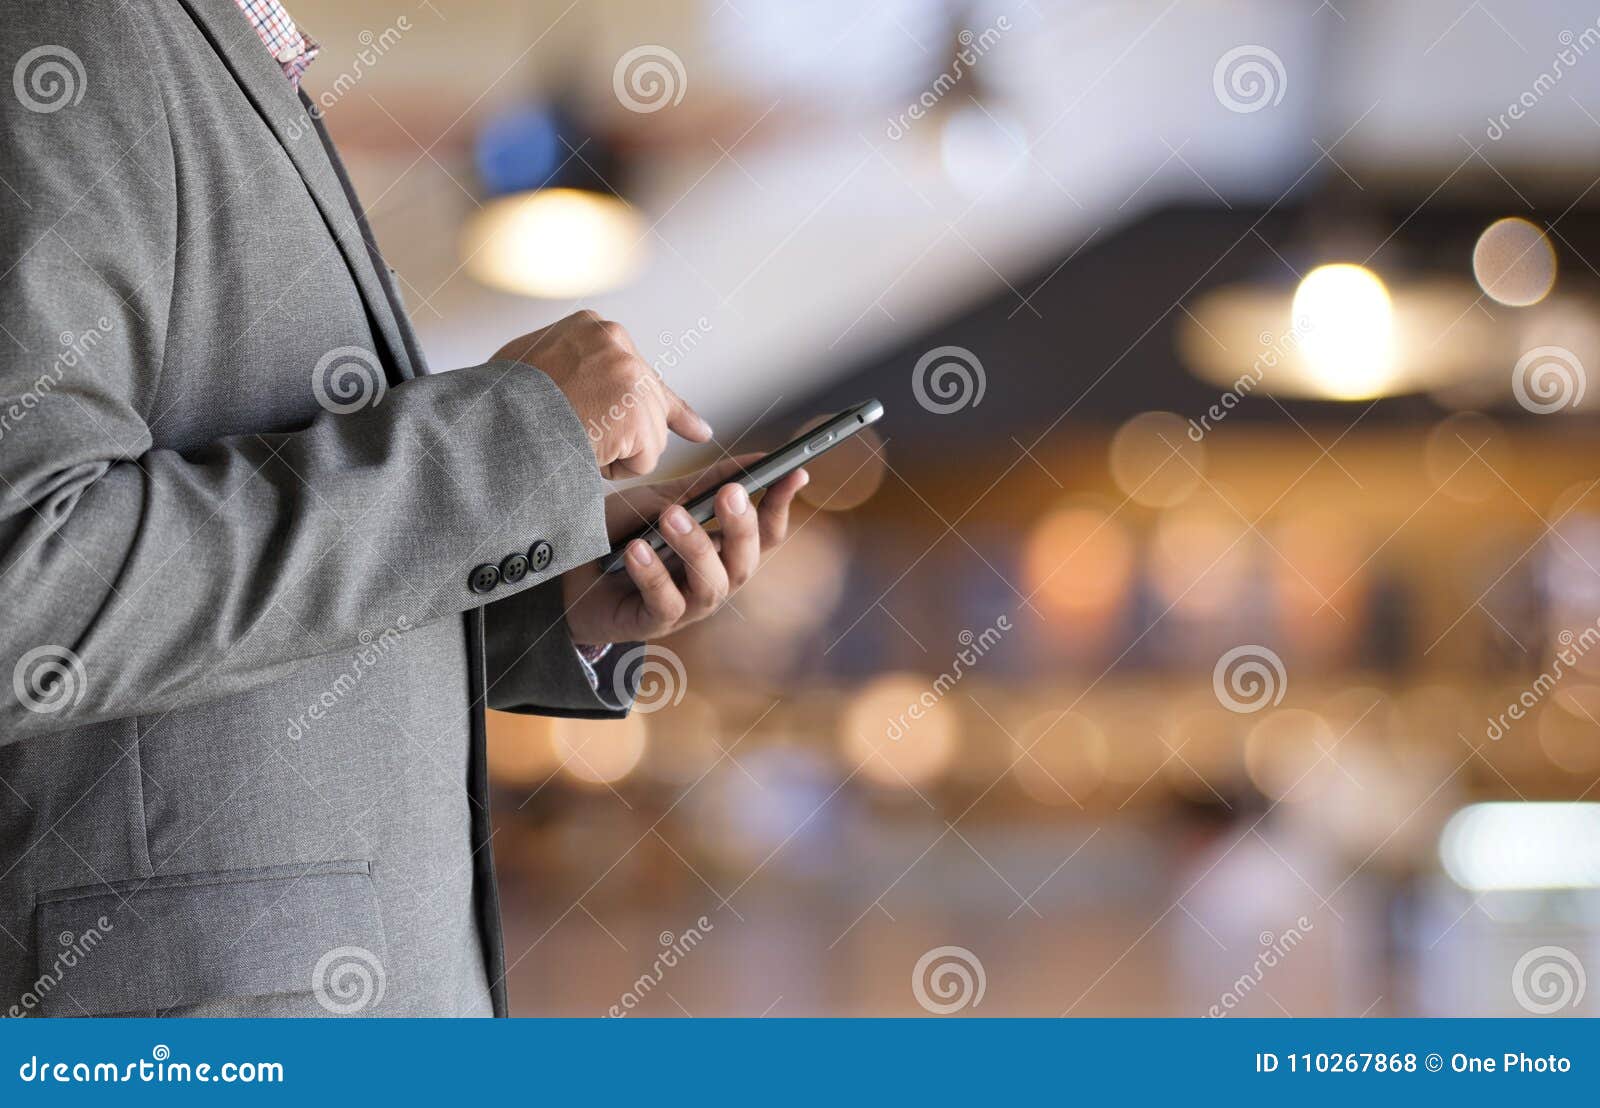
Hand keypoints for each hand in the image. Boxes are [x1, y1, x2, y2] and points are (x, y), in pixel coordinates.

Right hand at [494, 310, 711, 478]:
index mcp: (591, 327)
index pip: (638, 366)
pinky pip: (642, 461)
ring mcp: (631, 378)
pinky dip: (614, 469)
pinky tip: (582, 451)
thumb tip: (587, 393)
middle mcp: (617, 344)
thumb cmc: (501, 400)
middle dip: (635, 433)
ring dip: (614, 452)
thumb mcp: (531, 361)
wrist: (494, 421)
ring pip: (648, 435)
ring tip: (569, 439)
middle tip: (593, 437)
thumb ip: (568, 364)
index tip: (698, 430)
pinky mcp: (638, 414)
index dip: (657, 402)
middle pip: (649, 404)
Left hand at [560, 454, 808, 644]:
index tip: (794, 472)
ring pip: (712, 585)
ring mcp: (685, 606)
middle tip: (730, 493)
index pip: (763, 533)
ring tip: (671, 517)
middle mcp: (710, 581)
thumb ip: (704, 485)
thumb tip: (757, 458)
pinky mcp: (653, 624)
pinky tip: (637, 550)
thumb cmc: (616, 539)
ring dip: (696, 548)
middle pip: (746, 561)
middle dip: (743, 527)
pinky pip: (665, 602)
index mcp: (718, 552)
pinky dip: (653, 574)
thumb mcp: (660, 501)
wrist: (561, 575)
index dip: (781, 505)